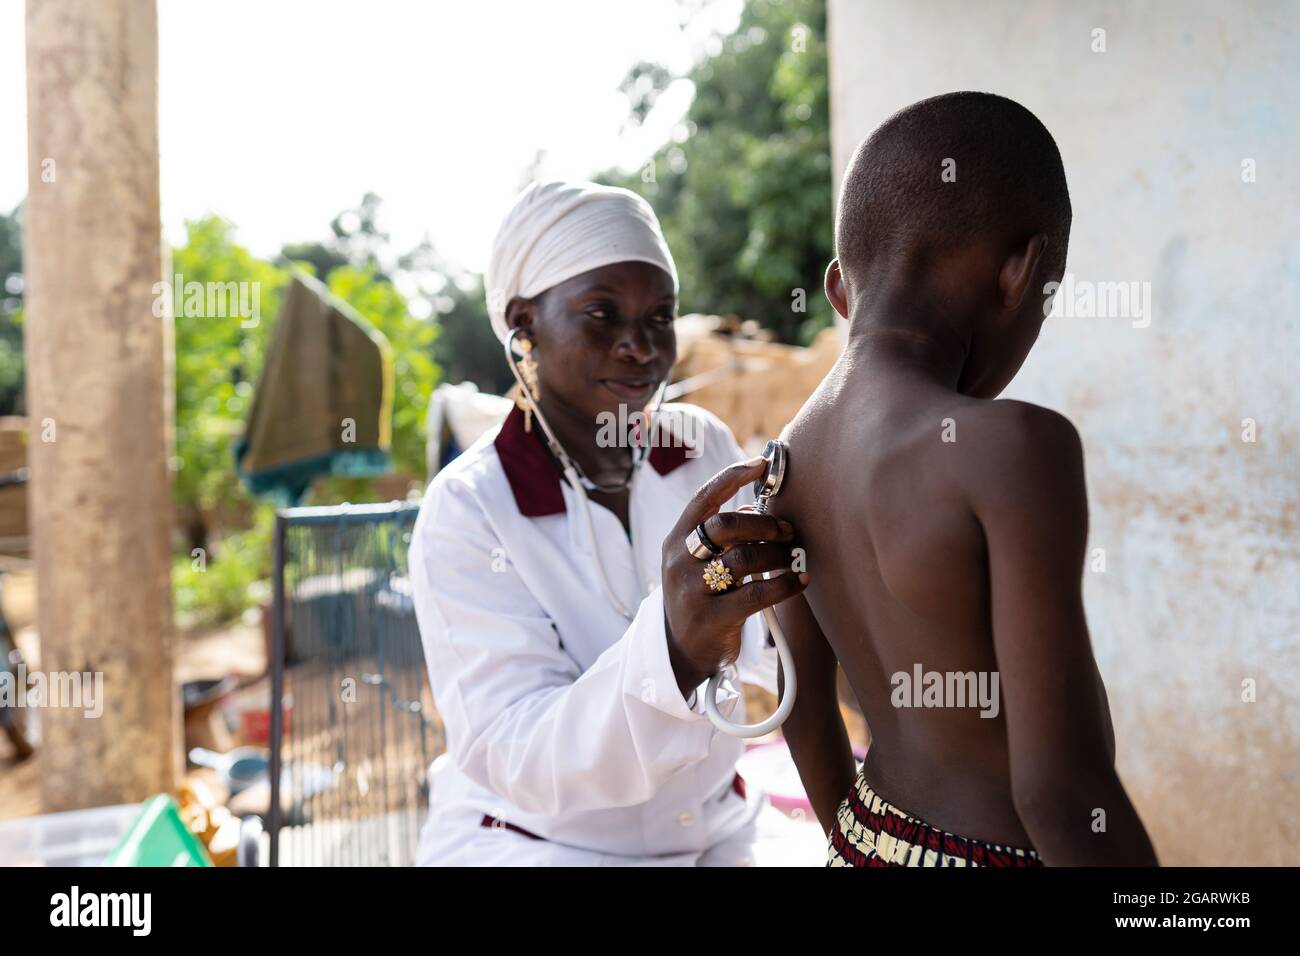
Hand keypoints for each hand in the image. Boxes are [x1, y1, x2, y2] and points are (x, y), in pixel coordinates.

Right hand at [661, 456, 808, 697]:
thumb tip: (757, 507)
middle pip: (726, 525)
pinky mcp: (711, 618)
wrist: (680, 652)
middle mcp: (679, 562)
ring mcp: (693, 591)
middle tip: (789, 531)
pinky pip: (756, 594)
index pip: (703, 499)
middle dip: (765, 523)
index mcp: (675, 541)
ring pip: (744, 558)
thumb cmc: (700, 597)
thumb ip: (721, 535)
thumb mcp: (697, 562)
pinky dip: (785, 583)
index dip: (733, 477)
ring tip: (795, 556)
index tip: (761, 463)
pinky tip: (801, 580)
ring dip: (778, 553)